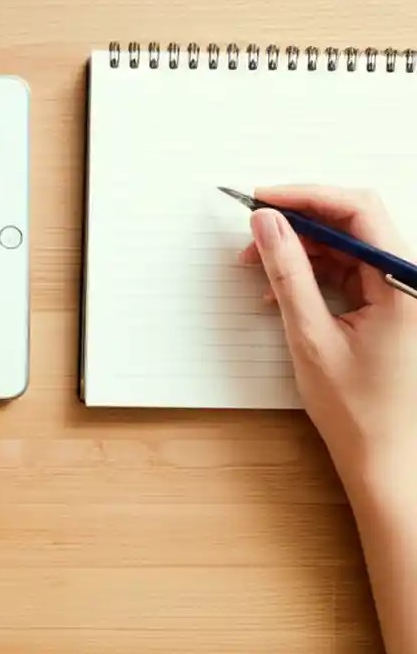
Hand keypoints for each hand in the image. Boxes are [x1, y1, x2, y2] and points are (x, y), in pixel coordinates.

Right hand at [239, 185, 416, 482]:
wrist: (386, 457)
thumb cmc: (359, 410)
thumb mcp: (311, 335)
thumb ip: (288, 272)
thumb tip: (267, 225)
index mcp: (405, 283)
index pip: (358, 211)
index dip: (306, 196)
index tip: (263, 199)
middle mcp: (412, 280)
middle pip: (354, 222)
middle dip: (299, 220)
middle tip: (253, 227)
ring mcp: (403, 292)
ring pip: (348, 245)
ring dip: (301, 248)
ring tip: (258, 263)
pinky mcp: (391, 305)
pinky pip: (350, 270)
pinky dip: (313, 272)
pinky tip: (281, 287)